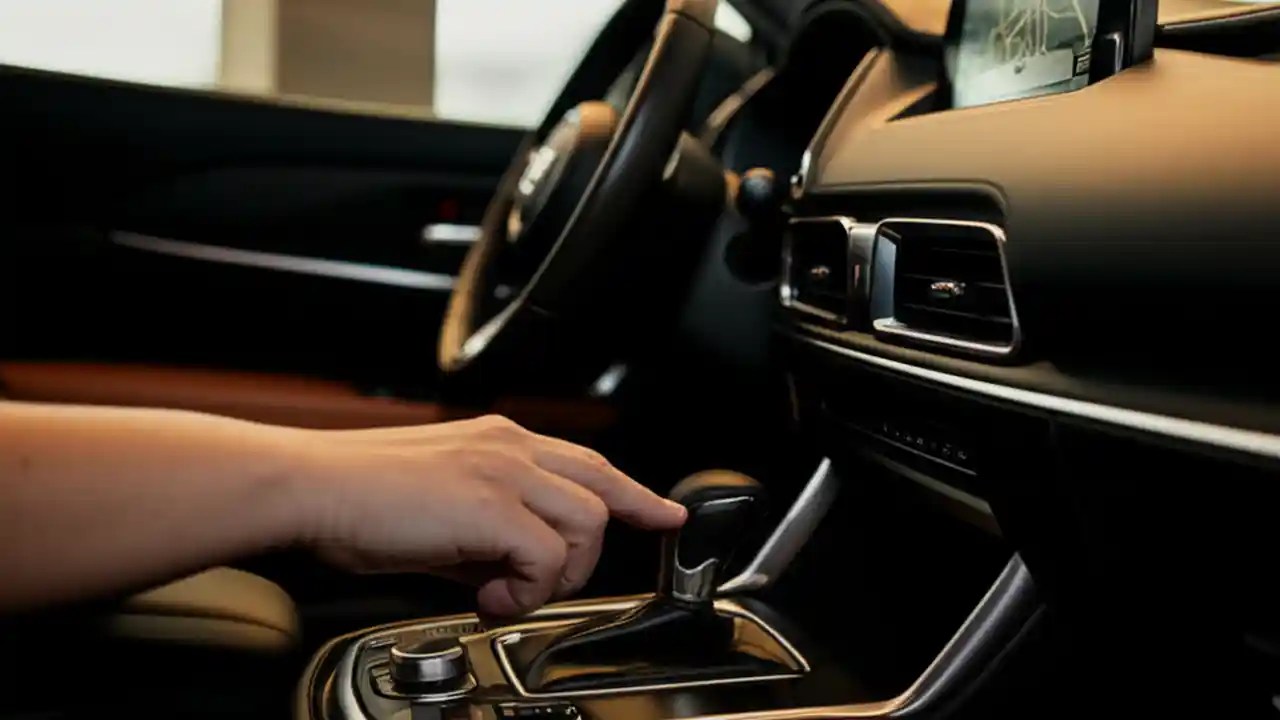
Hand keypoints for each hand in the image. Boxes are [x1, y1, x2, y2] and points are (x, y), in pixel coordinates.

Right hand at [289, 415, 685, 616]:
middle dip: (625, 526)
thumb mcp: (435, 513)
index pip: (585, 462)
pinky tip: (490, 596)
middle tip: (601, 566)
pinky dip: (529, 588)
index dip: (633, 490)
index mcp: (498, 441)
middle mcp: (510, 447)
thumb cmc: (355, 497)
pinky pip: (546, 556)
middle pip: (603, 486)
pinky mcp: (491, 506)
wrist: (308, 487)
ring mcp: (504, 472)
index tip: (664, 510)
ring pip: (587, 524)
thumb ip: (481, 537)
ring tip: (509, 592)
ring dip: (559, 571)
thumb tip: (504, 574)